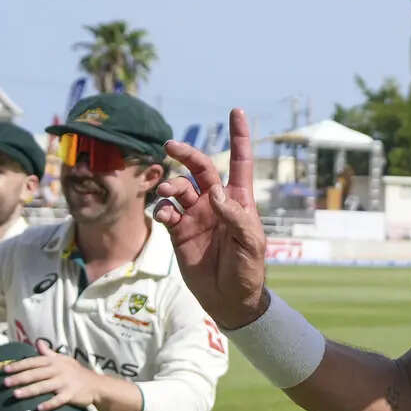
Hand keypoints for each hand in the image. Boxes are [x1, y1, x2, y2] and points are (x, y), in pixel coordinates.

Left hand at [4, 339, 106, 410]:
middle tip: (5, 383)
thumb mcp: (63, 359)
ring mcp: (65, 383)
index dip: (19, 365)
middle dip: (20, 378)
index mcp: (54, 362)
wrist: (96, 385)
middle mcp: (58, 371)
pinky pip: (58, 400)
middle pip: (36, 374)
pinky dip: (49, 404)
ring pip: (44, 386)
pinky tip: (39, 408)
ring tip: (15, 395)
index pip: (34, 362)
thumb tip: (37, 342)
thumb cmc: (76, 372)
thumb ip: (48, 353)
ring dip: (29, 390)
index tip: (5, 370)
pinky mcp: (71, 394)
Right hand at [158, 109, 268, 329]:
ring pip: (179, 188)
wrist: (230, 299)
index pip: (239, 162)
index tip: (237, 111)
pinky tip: (163, 216)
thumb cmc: (248, 270)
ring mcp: (196, 216)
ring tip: (168, 194)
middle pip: (200, 169)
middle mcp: (216, 203)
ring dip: (171, 185)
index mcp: (239, 201)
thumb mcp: (250, 244)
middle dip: (186, 154)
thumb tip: (215, 193)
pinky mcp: (178, 231)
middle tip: (171, 146)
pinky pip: (165, 211)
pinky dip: (160, 209)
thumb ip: (235, 217)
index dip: (239, 137)